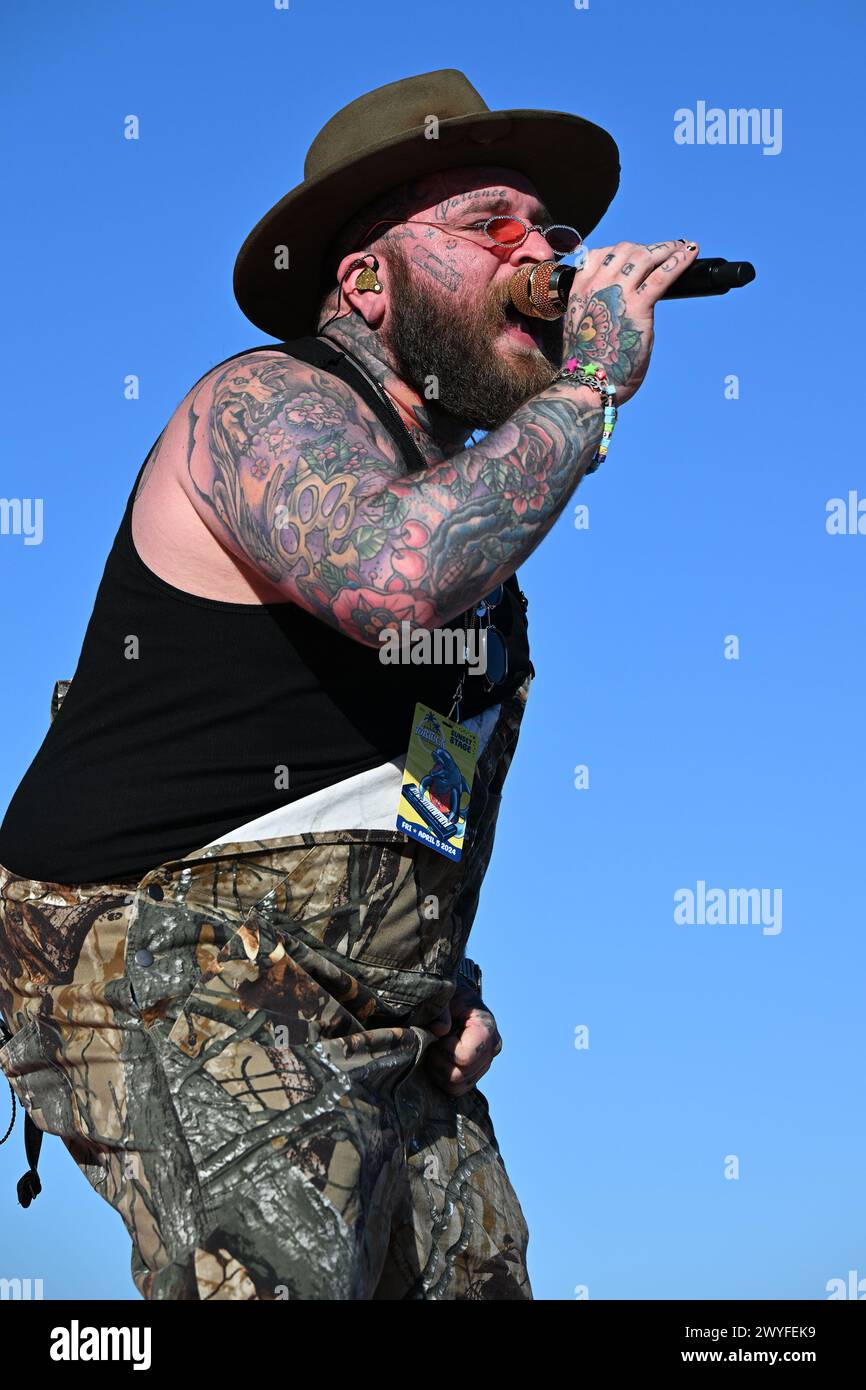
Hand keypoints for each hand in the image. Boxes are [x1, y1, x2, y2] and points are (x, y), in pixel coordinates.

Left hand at [424, 981, 501, 1096]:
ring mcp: (485, 1063)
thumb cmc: (448, 996)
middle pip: (461, 1076)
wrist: (455, 999)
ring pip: (458, 1087)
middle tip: (432, 1044)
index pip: (465, 1057)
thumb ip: (441, 1009)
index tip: (437, 1034)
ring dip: (440, 1072)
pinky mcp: (476, 1072)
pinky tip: (437, 1059)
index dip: (445, 1050)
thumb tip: (439, 1030)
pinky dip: (442, 1079)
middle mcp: (492, 1048)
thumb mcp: (443, 995)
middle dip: (439, 1062)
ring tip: (434, 1050)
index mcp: (486, 1027)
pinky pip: (457, 1090)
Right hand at [561, 238, 699, 404]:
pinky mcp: (638, 306)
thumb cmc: (586, 364)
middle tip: (665, 250)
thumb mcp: (584, 326)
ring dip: (666, 249)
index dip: (622, 251)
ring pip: (645, 257)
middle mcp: (597, 284)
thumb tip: (626, 304)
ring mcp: (617, 293)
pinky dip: (678, 261)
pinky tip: (690, 253)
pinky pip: (661, 275)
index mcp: (580, 289)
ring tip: (681, 248)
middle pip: (625, 250)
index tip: (637, 253)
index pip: (600, 253)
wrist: (586, 382)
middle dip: (647, 248)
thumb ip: (601, 307)